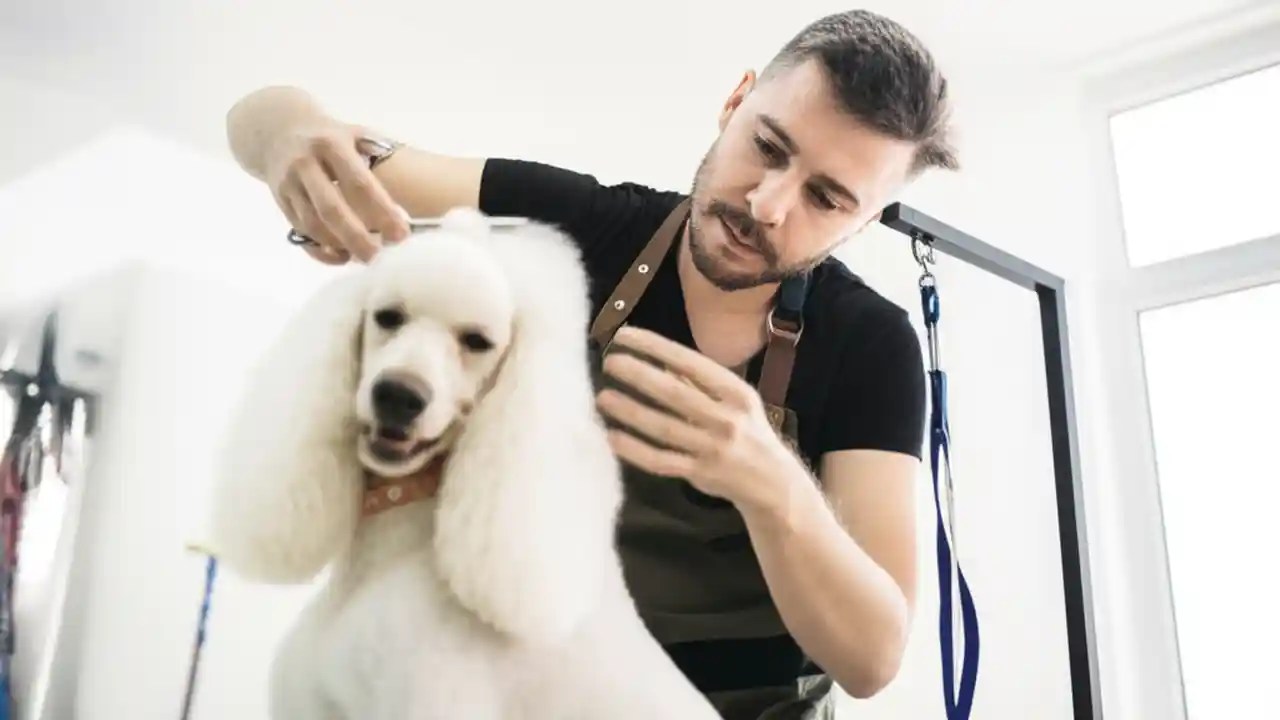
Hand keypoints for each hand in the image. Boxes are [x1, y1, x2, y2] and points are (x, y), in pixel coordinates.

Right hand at [265, 120, 409, 264]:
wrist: (277, 129)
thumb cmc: (331, 136)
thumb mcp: (355, 134)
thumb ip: (379, 157)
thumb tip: (420, 189)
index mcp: (332, 144)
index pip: (360, 183)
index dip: (382, 212)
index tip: (401, 234)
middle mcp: (306, 163)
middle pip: (332, 209)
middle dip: (357, 238)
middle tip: (380, 258)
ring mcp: (289, 183)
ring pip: (312, 225)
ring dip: (338, 246)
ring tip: (364, 258)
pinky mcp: (279, 200)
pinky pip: (300, 231)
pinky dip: (321, 249)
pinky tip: (342, 256)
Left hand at [595, 327, 797, 511]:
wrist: (773, 483)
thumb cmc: (748, 432)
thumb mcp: (734, 400)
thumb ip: (697, 383)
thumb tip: (657, 360)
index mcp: (736, 392)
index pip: (690, 362)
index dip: (655, 347)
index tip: (624, 336)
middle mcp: (726, 418)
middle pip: (674, 393)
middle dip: (639, 375)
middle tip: (610, 362)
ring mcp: (713, 448)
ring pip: (664, 428)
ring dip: (630, 411)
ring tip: (603, 398)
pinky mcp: (700, 474)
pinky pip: (661, 461)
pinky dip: (635, 450)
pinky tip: (612, 437)